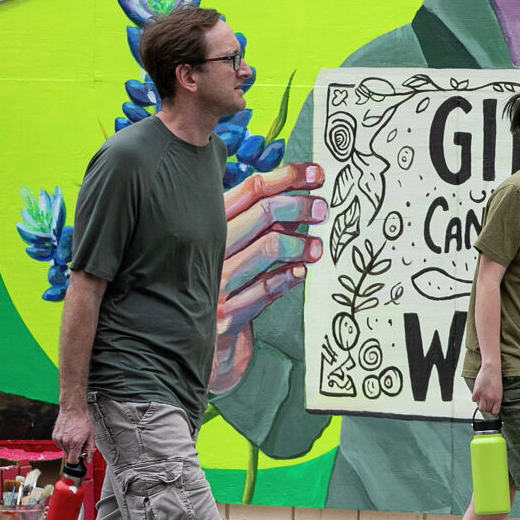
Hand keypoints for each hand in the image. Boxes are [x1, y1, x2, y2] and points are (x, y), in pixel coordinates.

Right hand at [52, 404, 92, 460]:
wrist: (73, 410)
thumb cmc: (83, 420)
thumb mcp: (91, 436)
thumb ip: (90, 450)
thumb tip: (88, 461)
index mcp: (75, 443)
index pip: (73, 461)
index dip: (77, 460)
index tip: (80, 457)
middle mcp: (65, 442)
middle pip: (69, 455)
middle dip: (75, 451)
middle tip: (80, 442)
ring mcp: (58, 439)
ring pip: (64, 450)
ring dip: (69, 446)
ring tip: (74, 436)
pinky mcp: (54, 437)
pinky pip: (59, 444)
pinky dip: (64, 442)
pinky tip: (68, 435)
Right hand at [209, 163, 325, 393]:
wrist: (195, 346)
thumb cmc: (218, 289)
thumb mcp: (231, 251)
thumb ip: (255, 225)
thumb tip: (300, 194)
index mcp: (210, 226)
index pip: (250, 189)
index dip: (286, 177)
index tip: (316, 173)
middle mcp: (209, 250)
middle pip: (263, 213)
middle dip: (300, 206)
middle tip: (323, 210)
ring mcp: (216, 283)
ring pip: (268, 247)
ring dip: (301, 244)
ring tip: (316, 249)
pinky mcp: (227, 315)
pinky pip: (265, 289)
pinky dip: (288, 278)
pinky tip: (299, 274)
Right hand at [470, 365, 502, 416]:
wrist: (491, 369)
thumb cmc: (496, 378)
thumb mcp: (499, 390)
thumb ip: (496, 398)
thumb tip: (492, 404)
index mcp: (498, 398)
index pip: (495, 411)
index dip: (492, 410)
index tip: (491, 408)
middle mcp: (491, 398)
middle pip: (487, 410)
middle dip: (486, 407)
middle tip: (486, 403)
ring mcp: (483, 395)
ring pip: (480, 408)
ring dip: (480, 405)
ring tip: (482, 400)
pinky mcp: (477, 391)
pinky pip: (474, 399)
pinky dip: (475, 397)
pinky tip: (477, 393)